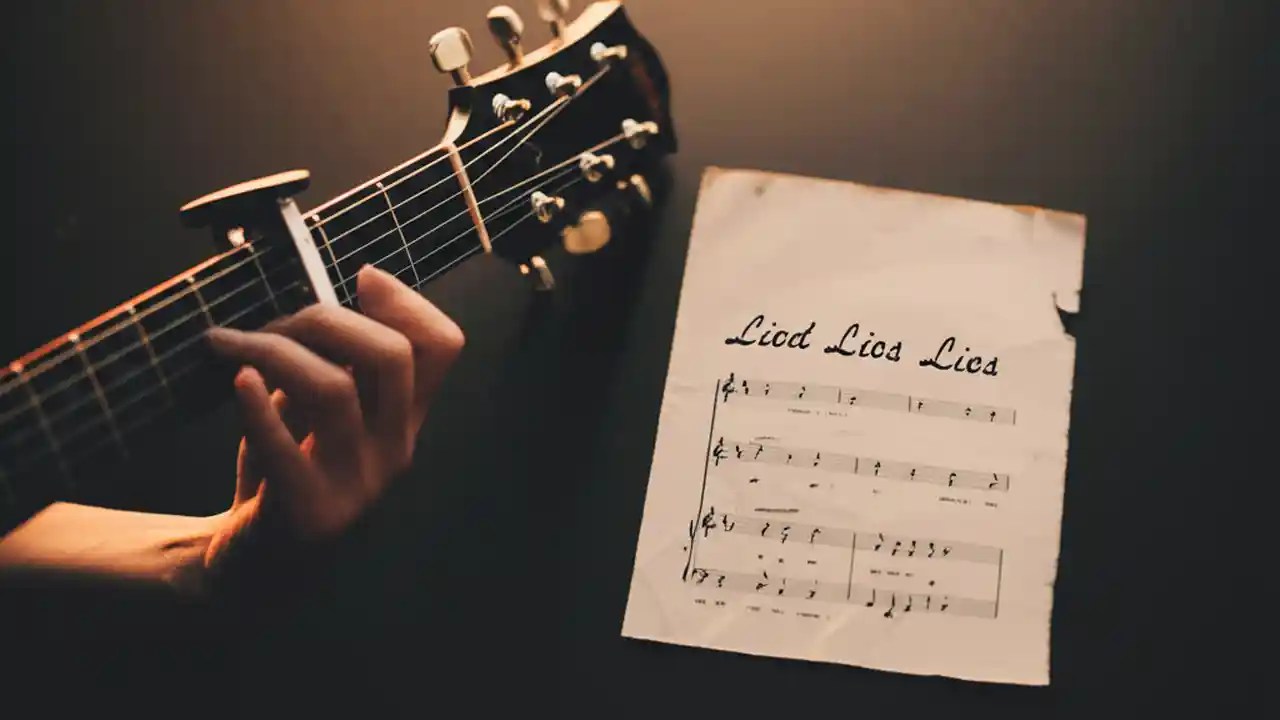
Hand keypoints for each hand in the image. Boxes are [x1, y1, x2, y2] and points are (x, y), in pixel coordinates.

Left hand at [202, 265, 462, 581]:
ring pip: (335, 390)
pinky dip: (257, 408)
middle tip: (274, 323)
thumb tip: (345, 288)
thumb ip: (342, 360)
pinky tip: (237, 380)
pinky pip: (285, 451)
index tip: (360, 279)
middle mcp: (394, 448)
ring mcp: (359, 485)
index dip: (408, 301)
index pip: (443, 346)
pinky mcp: (312, 514)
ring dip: (275, 351)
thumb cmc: (287, 468)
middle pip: (391, 356)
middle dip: (327, 319)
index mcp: (405, 418)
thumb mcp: (327, 410)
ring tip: (230, 346)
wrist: (253, 564)